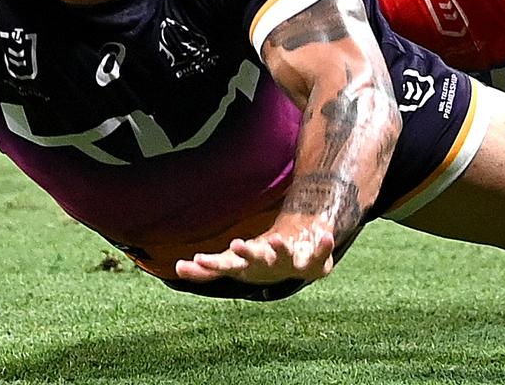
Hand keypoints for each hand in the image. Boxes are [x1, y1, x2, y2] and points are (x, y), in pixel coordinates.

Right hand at [175, 220, 335, 284]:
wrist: (299, 263)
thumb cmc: (262, 262)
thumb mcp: (234, 265)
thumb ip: (207, 269)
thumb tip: (176, 269)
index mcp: (246, 267)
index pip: (226, 266)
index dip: (211, 264)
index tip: (193, 260)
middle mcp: (267, 266)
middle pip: (255, 260)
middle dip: (247, 253)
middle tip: (236, 244)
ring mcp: (291, 264)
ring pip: (285, 258)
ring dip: (279, 249)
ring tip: (274, 240)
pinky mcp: (314, 264)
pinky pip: (320, 254)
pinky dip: (324, 246)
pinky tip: (328, 235)